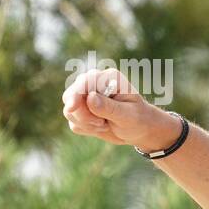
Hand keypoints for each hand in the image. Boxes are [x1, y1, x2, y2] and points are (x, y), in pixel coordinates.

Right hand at [61, 68, 177, 150]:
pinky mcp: (81, 111)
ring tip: (105, 125)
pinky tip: (101, 128)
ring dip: (86, 123)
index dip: (76, 93)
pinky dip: (86, 129)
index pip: (85, 81)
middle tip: (102, 124)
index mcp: (108, 77)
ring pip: (70, 111)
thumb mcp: (128, 115)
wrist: (139, 130)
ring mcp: (85, 97)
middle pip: (71, 95)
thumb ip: (109, 107)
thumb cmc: (138, 119)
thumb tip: (90, 97)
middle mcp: (93, 83)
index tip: (72, 107)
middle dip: (83, 114)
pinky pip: (73, 122)